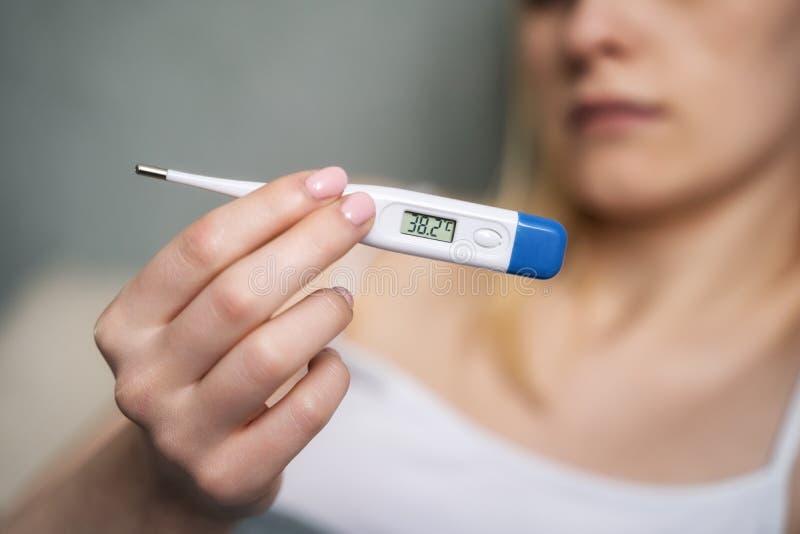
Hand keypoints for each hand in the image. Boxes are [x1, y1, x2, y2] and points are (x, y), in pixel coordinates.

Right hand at [93, 167, 372, 517]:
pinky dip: (332, 373)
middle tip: (359, 213)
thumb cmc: (201, 371)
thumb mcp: (195, 315)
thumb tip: (320, 201)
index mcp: (129, 322)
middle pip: (240, 293)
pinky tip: (328, 361)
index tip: (325, 184)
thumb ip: (243, 261)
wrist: (178, 471)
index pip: (203, 246)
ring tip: (340, 300)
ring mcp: (184, 431)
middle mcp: (146, 376)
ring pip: (272, 353)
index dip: (271, 206)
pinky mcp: (231, 472)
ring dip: (324, 311)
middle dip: (313, 241)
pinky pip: (305, 410)